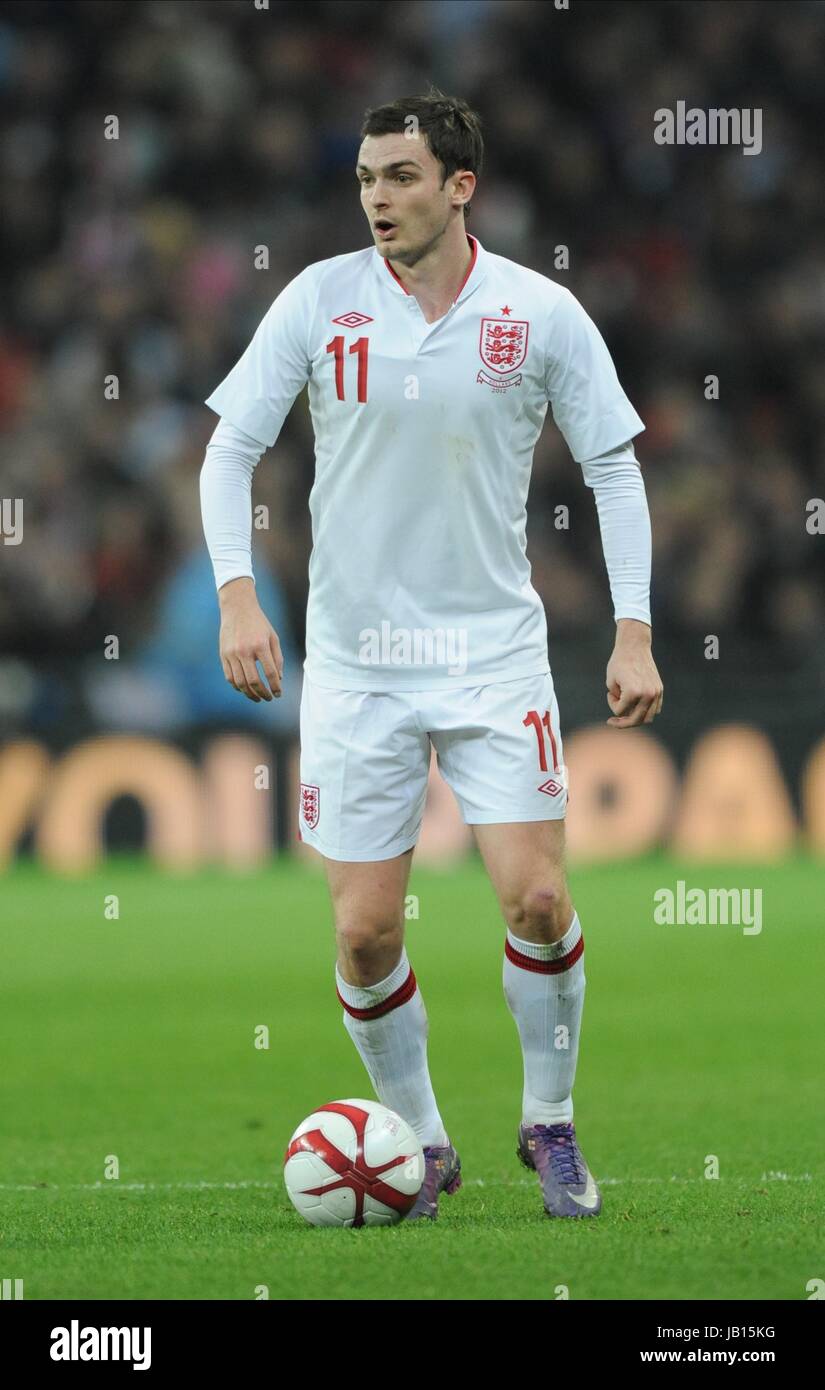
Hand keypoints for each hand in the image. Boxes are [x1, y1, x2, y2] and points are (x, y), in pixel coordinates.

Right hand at [218, 577, 282, 701]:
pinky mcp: (223, 655)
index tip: (278, 694)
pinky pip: (229, 677)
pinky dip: (238, 686)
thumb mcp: (273, 637)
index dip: (275, 687)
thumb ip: (277, 658)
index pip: (270, 673)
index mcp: (260, 645)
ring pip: (240, 682)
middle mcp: (245, 651)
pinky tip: (245, 689)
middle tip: (269, 698)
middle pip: (254, 681)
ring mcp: (232, 653)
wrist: (237, 608)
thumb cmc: (259, 623)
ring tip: (257, 697)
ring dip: (250, 694)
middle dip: (263, 693)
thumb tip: (279, 679)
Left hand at [605, 619, 662, 726]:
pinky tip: (637, 707)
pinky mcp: (659, 690)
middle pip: (636, 720)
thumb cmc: (619, 663)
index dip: (612, 703)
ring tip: (626, 715)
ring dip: (635, 719)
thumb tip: (627, 714)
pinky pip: (655, 709)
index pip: (620, 711)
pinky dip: (646, 712)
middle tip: (613, 722)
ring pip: (648, 718)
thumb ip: (617, 701)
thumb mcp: (610, 682)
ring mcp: (655, 693)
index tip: (610, 692)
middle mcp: (647, 694)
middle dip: (622, 723)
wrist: (634, 646)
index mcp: (633, 692)